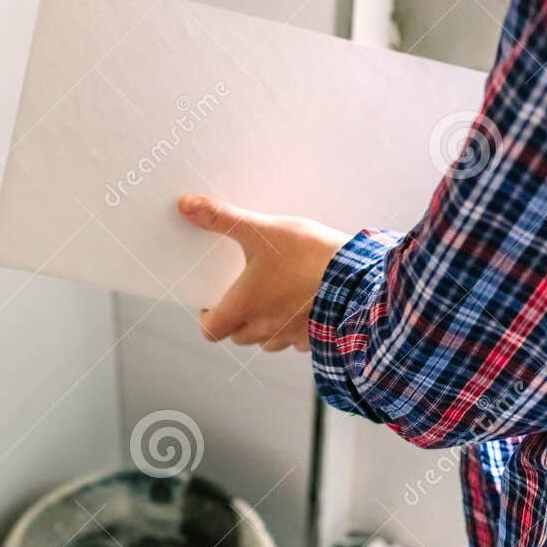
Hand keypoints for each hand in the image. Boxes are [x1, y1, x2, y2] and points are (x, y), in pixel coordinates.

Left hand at [178, 194, 347, 350]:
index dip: (208, 317)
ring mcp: (291, 336)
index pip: (210, 330)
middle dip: (237, 319)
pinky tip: (304, 304)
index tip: (214, 301)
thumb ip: (224, 219)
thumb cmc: (309, 257)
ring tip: (276, 298)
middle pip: (238, 336)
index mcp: (244, 308)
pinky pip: (297, 340)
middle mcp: (265, 329)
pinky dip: (294, 327)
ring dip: (265, 325)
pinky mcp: (317, 337)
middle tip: (246, 293)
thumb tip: (187, 206)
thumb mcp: (262, 230)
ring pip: (267, 341)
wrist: (359, 278)